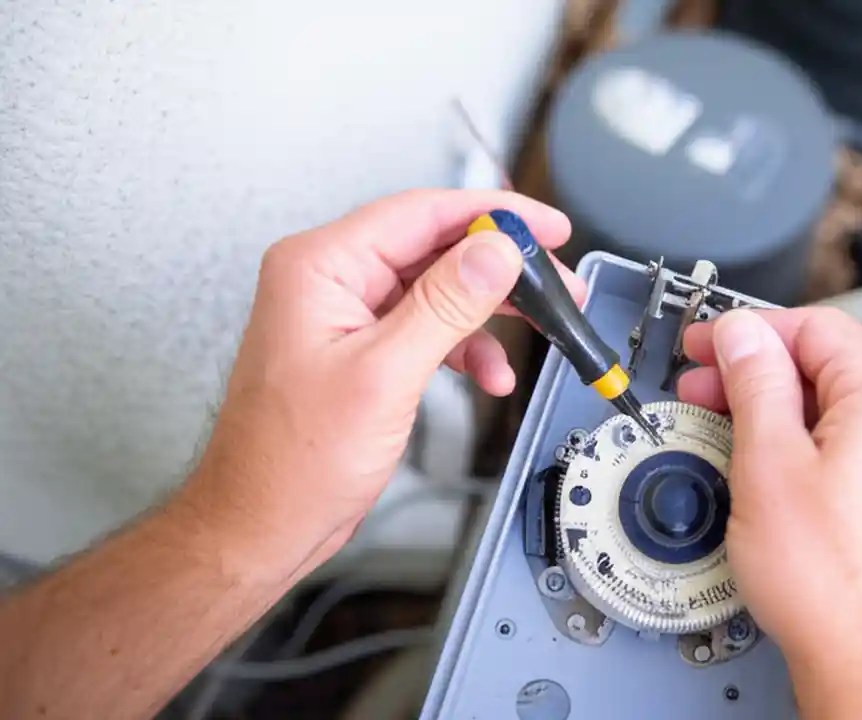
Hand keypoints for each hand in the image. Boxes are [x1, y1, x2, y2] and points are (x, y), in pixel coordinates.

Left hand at [183, 189, 580, 580]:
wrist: (262, 524)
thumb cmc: (293, 462)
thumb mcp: (384, 375)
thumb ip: (444, 305)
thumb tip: (494, 252)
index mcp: (321, 267)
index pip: (421, 213)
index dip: (493, 214)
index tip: (546, 227)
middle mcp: (330, 281)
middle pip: (435, 248)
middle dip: (501, 268)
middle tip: (557, 282)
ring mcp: (345, 316)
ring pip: (438, 289)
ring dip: (490, 312)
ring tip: (540, 326)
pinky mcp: (360, 349)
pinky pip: (426, 328)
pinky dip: (465, 347)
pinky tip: (490, 373)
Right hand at [677, 308, 861, 718]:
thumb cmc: (833, 585)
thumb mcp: (768, 463)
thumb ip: (754, 382)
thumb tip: (742, 335)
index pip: (814, 327)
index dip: (746, 331)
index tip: (703, 346)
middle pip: (827, 363)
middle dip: (755, 373)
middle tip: (703, 391)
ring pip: (837, 405)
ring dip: (776, 409)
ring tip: (727, 433)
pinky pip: (854, 441)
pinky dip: (805, 441)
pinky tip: (767, 464)